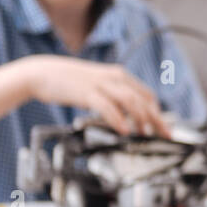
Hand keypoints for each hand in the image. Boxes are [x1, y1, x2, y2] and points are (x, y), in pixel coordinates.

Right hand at [19, 55, 168, 137]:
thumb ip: (113, 96)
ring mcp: (101, 84)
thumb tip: (128, 116)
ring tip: (145, 134)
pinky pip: (108, 107)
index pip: (146, 94)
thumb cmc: (69, 82)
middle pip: (143, 99)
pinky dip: (118, 120)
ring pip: (130, 101)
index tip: (163, 127)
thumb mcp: (98, 86)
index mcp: (119, 75)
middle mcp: (114, 78)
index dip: (157, 112)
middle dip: (156, 119)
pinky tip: (124, 130)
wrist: (42, 72)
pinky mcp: (87, 93)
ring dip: (141, 119)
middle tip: (163, 134)